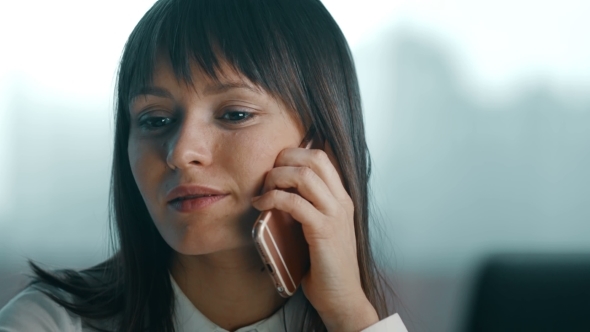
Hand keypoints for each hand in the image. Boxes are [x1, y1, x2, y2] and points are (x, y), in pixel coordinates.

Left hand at [251, 140, 378, 330]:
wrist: (341, 297)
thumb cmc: (324, 265)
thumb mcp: (318, 228)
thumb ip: (306, 208)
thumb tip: (277, 191)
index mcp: (341, 198)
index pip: (322, 157)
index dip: (295, 153)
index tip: (275, 167)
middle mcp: (341, 202)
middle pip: (315, 158)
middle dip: (285, 158)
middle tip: (267, 175)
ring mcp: (335, 215)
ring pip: (304, 176)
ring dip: (276, 177)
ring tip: (263, 190)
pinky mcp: (323, 231)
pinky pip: (295, 203)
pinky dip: (273, 199)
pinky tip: (261, 206)